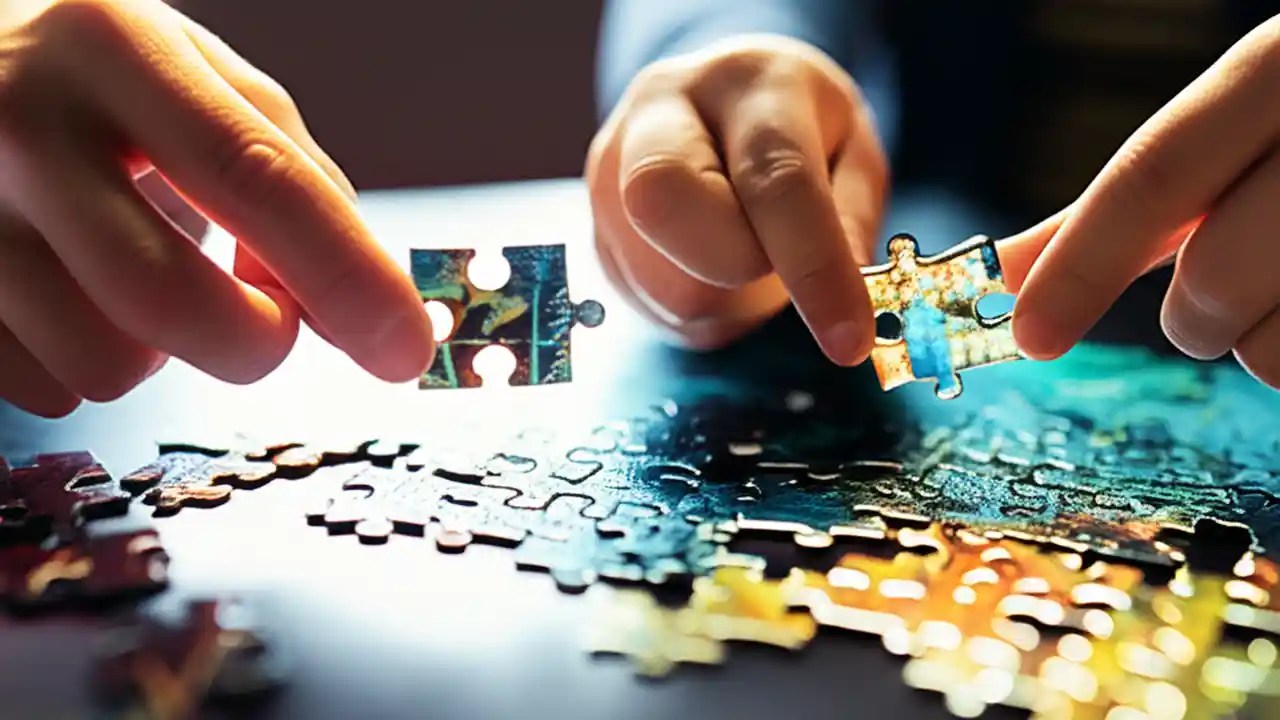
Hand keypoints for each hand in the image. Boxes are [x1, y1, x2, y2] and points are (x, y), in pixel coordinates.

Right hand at [0, 0, 433, 417]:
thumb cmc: (97, 76)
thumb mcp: (197, 78)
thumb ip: (292, 179)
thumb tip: (361, 309)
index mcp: (115, 46)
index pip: (256, 178)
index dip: (345, 274)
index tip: (407, 347)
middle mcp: (20, 120)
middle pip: (173, 300)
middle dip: (257, 341)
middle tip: (269, 320)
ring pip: (107, 365)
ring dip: (158, 350)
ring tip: (132, 274)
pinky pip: (44, 388)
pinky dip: (86, 361)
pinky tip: (70, 293)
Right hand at [587, 34, 886, 363]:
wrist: (716, 100)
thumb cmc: (797, 128)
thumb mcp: (852, 148)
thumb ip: (851, 215)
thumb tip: (851, 293)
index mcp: (745, 85)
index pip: (775, 179)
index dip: (813, 266)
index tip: (849, 342)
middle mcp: (657, 116)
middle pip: (667, 205)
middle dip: (735, 266)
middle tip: (773, 261)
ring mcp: (608, 173)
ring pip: (665, 284)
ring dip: (727, 299)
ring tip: (747, 252)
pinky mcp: (595, 231)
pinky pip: (654, 308)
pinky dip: (702, 310)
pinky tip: (713, 265)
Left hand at [1009, 16, 1279, 388]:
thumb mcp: (1229, 140)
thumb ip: (1119, 210)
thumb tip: (1002, 276)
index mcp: (1279, 69)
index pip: (1155, 174)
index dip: (1079, 265)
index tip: (1027, 336)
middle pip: (1212, 285)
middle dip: (1194, 316)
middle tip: (1231, 284)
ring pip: (1276, 353)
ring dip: (1268, 340)